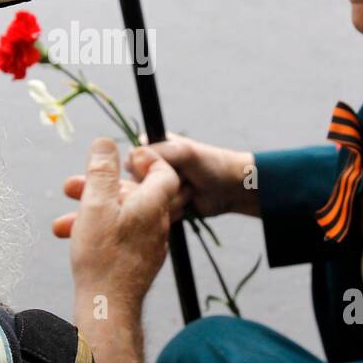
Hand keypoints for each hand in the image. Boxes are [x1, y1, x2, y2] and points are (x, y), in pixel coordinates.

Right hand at [54, 138, 180, 362]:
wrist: (107, 309)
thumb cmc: (102, 256)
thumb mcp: (96, 204)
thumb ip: (102, 171)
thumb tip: (105, 142)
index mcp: (152, 204)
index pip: (163, 170)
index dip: (144, 159)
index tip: (122, 157)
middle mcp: (157, 223)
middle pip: (135, 193)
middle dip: (102, 187)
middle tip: (72, 186)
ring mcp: (149, 245)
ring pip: (123, 216)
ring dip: (93, 212)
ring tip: (61, 221)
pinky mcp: (138, 262)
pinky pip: (121, 236)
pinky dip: (99, 231)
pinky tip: (75, 238)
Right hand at [125, 133, 258, 218]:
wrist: (233, 189)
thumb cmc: (212, 164)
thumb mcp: (185, 152)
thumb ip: (158, 151)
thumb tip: (130, 159)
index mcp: (153, 148)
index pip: (132, 160)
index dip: (145, 169)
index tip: (166, 169)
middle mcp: (152, 168)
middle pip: (138, 184)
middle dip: (161, 187)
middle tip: (184, 180)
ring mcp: (157, 188)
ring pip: (147, 201)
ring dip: (170, 199)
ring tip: (189, 191)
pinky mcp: (164, 205)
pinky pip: (156, 214)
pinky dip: (171, 211)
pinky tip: (186, 205)